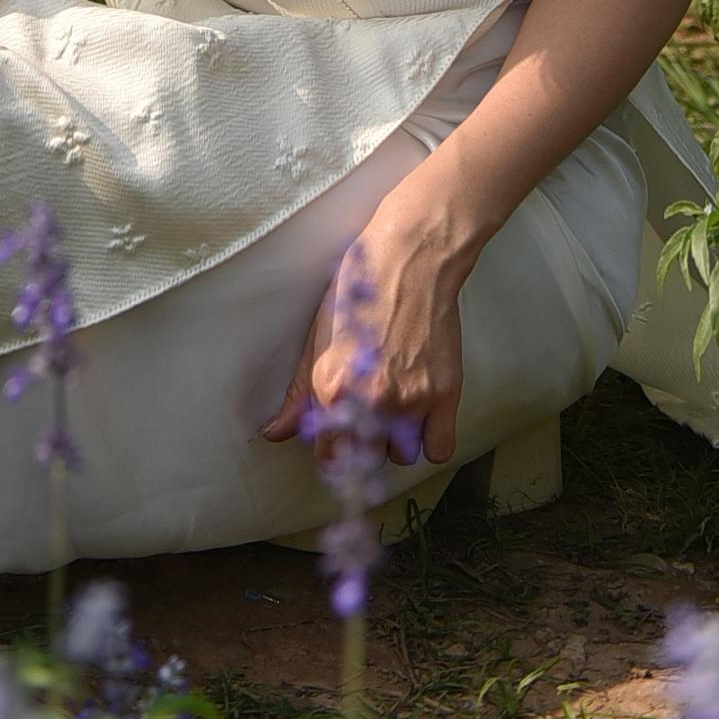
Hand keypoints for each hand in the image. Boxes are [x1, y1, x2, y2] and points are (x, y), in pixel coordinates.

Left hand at [257, 183, 467, 472]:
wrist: (411, 257)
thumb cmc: (361, 287)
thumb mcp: (318, 335)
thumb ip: (298, 392)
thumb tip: (274, 433)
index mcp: (331, 388)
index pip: (329, 456)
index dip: (335, 448)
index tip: (343, 437)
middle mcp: (369, 402)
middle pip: (366, 460)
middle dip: (365, 445)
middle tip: (370, 417)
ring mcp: (410, 401)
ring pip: (401, 456)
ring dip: (397, 441)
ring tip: (396, 406)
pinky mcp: (444, 394)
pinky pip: (437, 449)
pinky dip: (430, 438)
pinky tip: (422, 416)